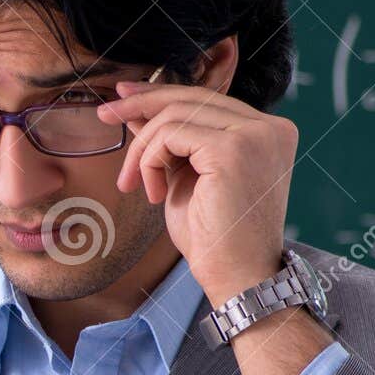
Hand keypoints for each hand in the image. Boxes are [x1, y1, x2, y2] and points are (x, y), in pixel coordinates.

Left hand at [99, 79, 298, 302]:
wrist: (235, 278)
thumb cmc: (214, 238)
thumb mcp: (185, 177)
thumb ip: (170, 141)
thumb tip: (138, 108)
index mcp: (267, 133)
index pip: (208, 100)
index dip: (162, 95)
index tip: (124, 99)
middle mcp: (270, 128)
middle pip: (193, 98)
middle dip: (142, 104)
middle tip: (105, 114)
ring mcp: (256, 136)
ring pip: (177, 115)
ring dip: (142, 150)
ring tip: (134, 184)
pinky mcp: (234, 150)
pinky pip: (171, 134)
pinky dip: (150, 160)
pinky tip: (152, 193)